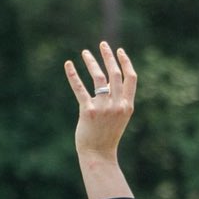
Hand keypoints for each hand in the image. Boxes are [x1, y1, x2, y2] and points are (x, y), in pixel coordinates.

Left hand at [65, 41, 136, 186]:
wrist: (99, 155)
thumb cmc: (107, 136)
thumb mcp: (119, 117)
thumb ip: (117, 99)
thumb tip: (109, 80)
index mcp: (128, 105)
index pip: (130, 78)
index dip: (125, 62)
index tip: (119, 50)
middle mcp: (117, 105)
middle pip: (114, 74)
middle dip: (108, 56)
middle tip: (102, 44)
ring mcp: (103, 108)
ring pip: (98, 78)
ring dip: (91, 62)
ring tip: (85, 52)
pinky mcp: (88, 111)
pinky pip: (80, 89)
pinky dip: (73, 75)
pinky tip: (68, 64)